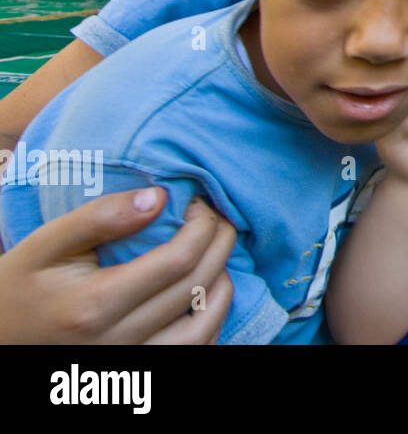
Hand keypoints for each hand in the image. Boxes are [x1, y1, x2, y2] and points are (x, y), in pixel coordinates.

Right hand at [0, 188, 235, 343]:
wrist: (2, 337)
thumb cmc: (21, 286)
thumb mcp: (45, 244)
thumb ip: (100, 217)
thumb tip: (158, 198)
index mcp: (94, 306)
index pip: (177, 261)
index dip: (201, 226)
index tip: (197, 204)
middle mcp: (118, 340)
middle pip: (197, 287)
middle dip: (220, 243)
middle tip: (218, 217)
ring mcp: (132, 361)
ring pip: (206, 324)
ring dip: (223, 281)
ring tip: (216, 251)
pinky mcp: (140, 371)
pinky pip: (196, 348)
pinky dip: (213, 316)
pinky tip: (209, 288)